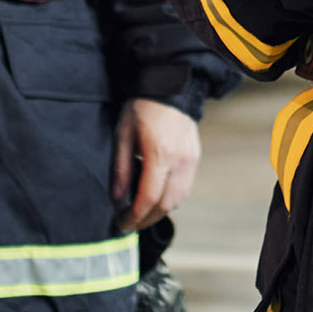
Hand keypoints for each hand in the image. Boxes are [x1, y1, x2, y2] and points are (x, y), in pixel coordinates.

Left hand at [113, 98, 201, 231]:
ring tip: (142, 214)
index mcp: (160, 154)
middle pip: (166, 204)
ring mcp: (191, 159)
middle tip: (130, 224)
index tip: (122, 225)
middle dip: (147, 220)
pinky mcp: (195, 157)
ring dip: (160, 211)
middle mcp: (180, 160)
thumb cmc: (142, 107)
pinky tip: (156, 197)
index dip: (135, 217)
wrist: (170, 86)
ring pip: (179, 199)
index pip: (148, 198)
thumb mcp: (123, 135)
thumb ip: (121, 169)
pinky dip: (171, 199)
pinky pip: (185, 187)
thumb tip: (118, 198)